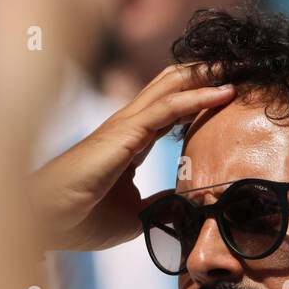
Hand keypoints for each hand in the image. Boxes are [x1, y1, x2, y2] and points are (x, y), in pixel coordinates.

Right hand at [28, 64, 236, 250]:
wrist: (48, 222)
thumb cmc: (81, 218)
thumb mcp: (138, 214)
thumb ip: (163, 205)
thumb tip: (190, 204)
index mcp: (130, 142)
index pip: (171, 110)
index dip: (199, 96)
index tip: (230, 91)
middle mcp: (127, 126)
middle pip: (172, 88)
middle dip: (205, 75)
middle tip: (240, 66)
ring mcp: (124, 125)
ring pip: (172, 88)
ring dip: (207, 76)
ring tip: (238, 65)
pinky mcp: (123, 133)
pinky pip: (167, 109)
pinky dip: (197, 97)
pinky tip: (223, 92)